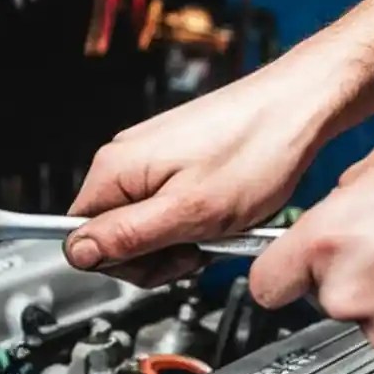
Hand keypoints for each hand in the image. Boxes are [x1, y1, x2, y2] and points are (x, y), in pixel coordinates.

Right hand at [65, 57, 335, 286]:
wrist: (298, 110)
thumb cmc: (254, 151)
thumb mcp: (187, 213)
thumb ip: (126, 237)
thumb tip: (76, 254)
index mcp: (115, 171)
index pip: (82, 239)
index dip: (125, 263)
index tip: (166, 260)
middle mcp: (124, 160)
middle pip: (114, 236)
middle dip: (157, 254)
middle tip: (198, 248)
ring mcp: (150, 158)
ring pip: (146, 225)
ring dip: (180, 239)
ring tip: (216, 230)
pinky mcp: (175, 160)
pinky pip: (169, 207)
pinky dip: (195, 221)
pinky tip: (221, 216)